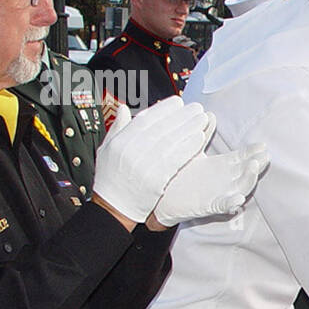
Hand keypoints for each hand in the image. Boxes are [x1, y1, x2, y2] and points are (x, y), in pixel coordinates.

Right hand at [92, 98, 215, 222]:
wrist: (114, 206)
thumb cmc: (110, 177)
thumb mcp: (106, 149)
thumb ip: (117, 128)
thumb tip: (122, 108)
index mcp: (120, 141)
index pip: (146, 119)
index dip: (164, 109)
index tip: (178, 102)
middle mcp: (131, 151)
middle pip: (162, 128)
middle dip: (182, 116)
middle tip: (196, 108)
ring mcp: (144, 165)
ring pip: (171, 141)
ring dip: (189, 128)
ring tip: (202, 118)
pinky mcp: (156, 179)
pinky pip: (176, 159)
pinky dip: (189, 147)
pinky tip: (199, 138)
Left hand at [154, 143, 269, 226]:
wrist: (162, 195)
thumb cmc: (180, 174)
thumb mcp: (193, 150)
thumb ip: (204, 134)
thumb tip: (209, 114)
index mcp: (223, 166)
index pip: (243, 157)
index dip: (253, 152)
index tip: (263, 145)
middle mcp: (226, 180)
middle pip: (247, 171)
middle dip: (257, 164)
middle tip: (264, 156)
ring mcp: (220, 193)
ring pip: (242, 188)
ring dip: (249, 179)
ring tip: (254, 168)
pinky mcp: (209, 206)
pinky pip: (223, 206)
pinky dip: (232, 203)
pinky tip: (238, 199)